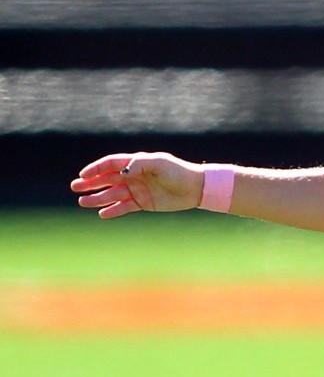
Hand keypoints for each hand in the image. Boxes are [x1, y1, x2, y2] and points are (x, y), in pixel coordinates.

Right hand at [72, 152, 203, 219]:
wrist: (195, 188)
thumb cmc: (178, 172)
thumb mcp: (159, 163)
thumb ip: (139, 164)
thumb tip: (121, 172)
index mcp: (137, 163)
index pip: (111, 164)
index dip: (96, 168)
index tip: (83, 174)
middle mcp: (134, 176)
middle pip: (107, 179)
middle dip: (91, 183)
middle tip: (75, 187)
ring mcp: (137, 190)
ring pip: (112, 194)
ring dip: (97, 198)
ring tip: (83, 202)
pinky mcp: (143, 203)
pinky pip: (124, 207)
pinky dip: (113, 210)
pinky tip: (102, 213)